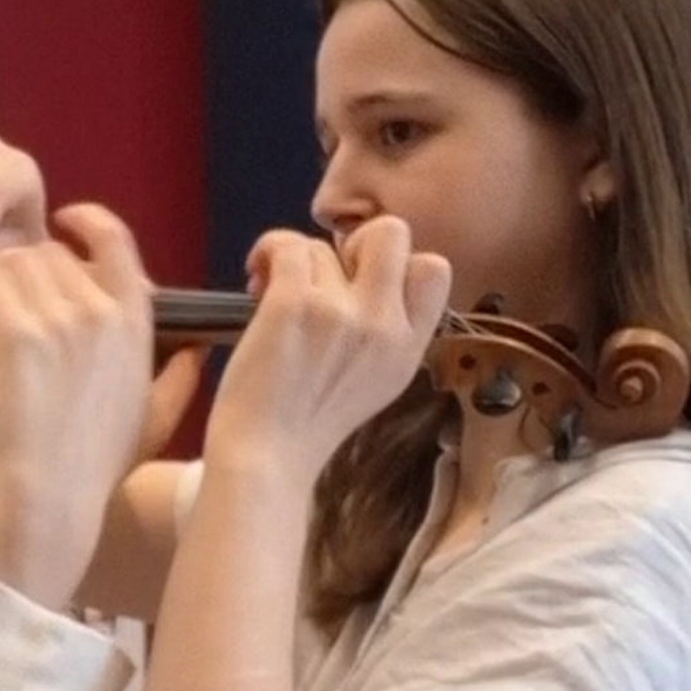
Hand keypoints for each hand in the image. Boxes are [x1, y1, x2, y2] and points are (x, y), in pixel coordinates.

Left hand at [0, 203, 157, 609]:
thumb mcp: (156, 420)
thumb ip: (179, 379)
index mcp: (138, 323)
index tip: (65, 220)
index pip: (117, 242)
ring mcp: (60, 319)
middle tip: (6, 280)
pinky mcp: (17, 332)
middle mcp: (103, 310)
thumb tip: (197, 350)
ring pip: (19, 261)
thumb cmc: (100, 466)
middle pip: (54, 254)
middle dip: (27, 262)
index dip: (88, 222)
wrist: (53, 496)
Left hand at [204, 216, 449, 480]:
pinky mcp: (292, 306)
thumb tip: (364, 277)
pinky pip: (286, 245)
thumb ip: (385, 333)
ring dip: (294, 260)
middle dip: (352, 241)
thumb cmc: (306, 424)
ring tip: (273, 293)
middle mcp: (383, 325)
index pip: (434, 267)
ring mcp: (339, 313)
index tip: (357, 284)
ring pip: (323, 244)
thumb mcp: (375, 383)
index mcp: (409, 347)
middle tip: (322, 276)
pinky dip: (267, 251)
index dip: (393, 262)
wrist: (265, 458)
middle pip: (391, 232)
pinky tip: (255, 277)